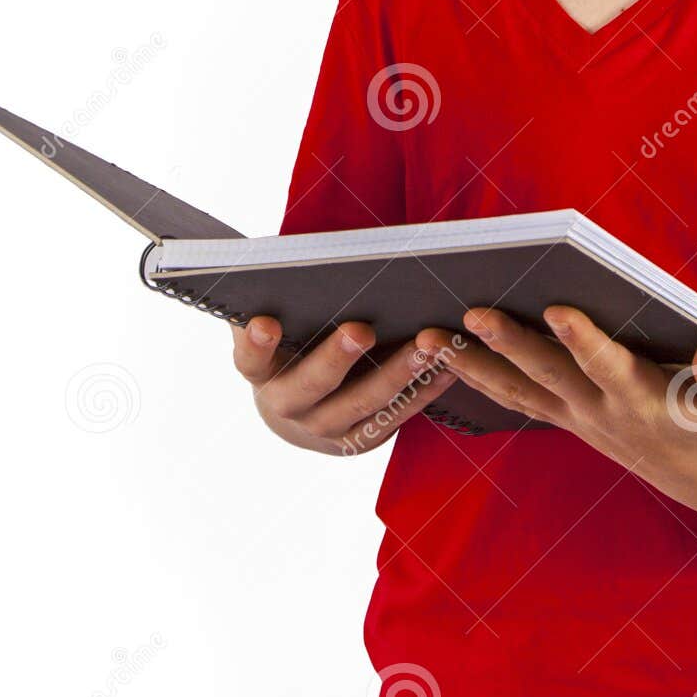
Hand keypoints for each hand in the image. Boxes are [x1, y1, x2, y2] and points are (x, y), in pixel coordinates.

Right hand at [231, 315, 457, 456]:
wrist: (298, 408)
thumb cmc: (293, 342)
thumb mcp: (280, 321)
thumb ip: (277, 295)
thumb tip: (274, 256)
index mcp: (262, 372)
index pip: (250, 359)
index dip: (256, 343)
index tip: (266, 321)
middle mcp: (287, 405)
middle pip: (310, 384)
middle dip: (336, 358)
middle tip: (361, 330)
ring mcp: (323, 428)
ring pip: (361, 403)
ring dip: (396, 374)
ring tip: (425, 347)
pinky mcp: (358, 440)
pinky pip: (392, 419)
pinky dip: (421, 394)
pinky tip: (445, 369)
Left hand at [415, 306, 696, 519]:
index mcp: (644, 400)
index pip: (608, 367)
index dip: (584, 341)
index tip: (559, 310)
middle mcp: (601, 411)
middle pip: (546, 374)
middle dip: (508, 344)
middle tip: (471, 313)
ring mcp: (578, 417)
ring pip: (516, 389)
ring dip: (471, 365)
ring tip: (428, 339)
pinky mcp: (566, 417)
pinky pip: (515, 397)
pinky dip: (478, 377)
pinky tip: (444, 355)